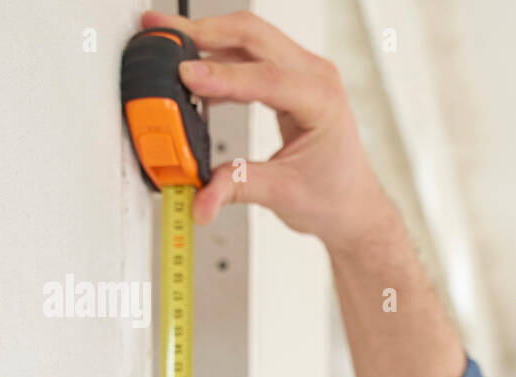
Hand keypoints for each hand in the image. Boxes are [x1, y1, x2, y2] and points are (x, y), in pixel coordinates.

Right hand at [139, 9, 387, 248]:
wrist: (353, 205)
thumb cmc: (334, 198)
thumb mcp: (283, 195)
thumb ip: (236, 188)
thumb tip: (200, 197)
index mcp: (322, 102)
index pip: (267, 77)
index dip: (223, 75)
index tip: (184, 74)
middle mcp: (316, 77)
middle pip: (254, 35)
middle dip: (205, 32)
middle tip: (161, 32)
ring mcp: (305, 72)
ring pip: (250, 36)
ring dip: (207, 37)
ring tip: (167, 42)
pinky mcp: (290, 77)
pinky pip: (250, 54)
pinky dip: (218, 57)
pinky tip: (192, 74)